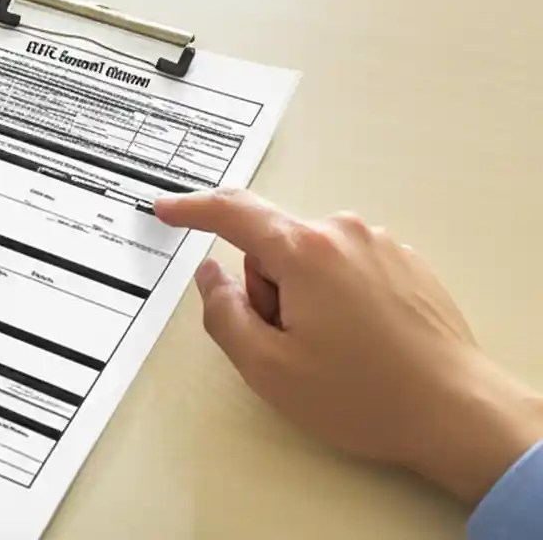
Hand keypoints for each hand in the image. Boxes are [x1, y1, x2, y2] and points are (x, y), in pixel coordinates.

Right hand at [156, 189, 542, 503]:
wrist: (457, 414)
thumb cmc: (365, 396)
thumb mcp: (267, 368)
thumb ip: (223, 313)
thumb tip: (211, 276)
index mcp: (306, 252)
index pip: (231, 213)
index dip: (190, 210)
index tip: (166, 210)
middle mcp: (344, 233)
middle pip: (272, 245)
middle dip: (265, 288)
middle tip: (286, 344)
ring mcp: (380, 245)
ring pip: (309, 258)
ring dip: (302, 295)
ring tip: (330, 350)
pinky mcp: (405, 262)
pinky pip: (345, 267)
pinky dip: (336, 297)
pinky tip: (358, 342)